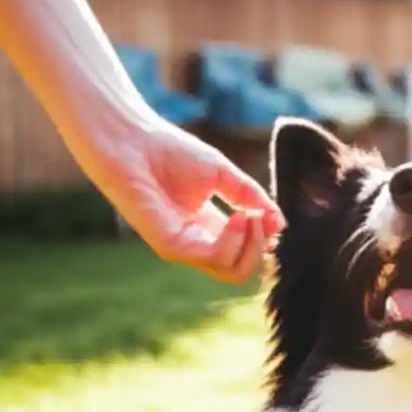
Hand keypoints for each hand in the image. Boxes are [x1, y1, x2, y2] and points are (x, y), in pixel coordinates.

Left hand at [90, 115, 283, 282]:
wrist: (132, 140)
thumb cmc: (169, 151)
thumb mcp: (224, 175)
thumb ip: (251, 198)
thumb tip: (280, 223)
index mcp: (208, 228)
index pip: (244, 253)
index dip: (265, 239)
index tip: (272, 216)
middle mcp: (195, 243)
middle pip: (240, 270)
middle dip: (260, 247)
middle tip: (262, 218)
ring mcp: (182, 248)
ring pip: (231, 271)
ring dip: (251, 244)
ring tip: (250, 215)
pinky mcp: (170, 246)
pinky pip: (214, 258)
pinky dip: (234, 240)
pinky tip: (239, 216)